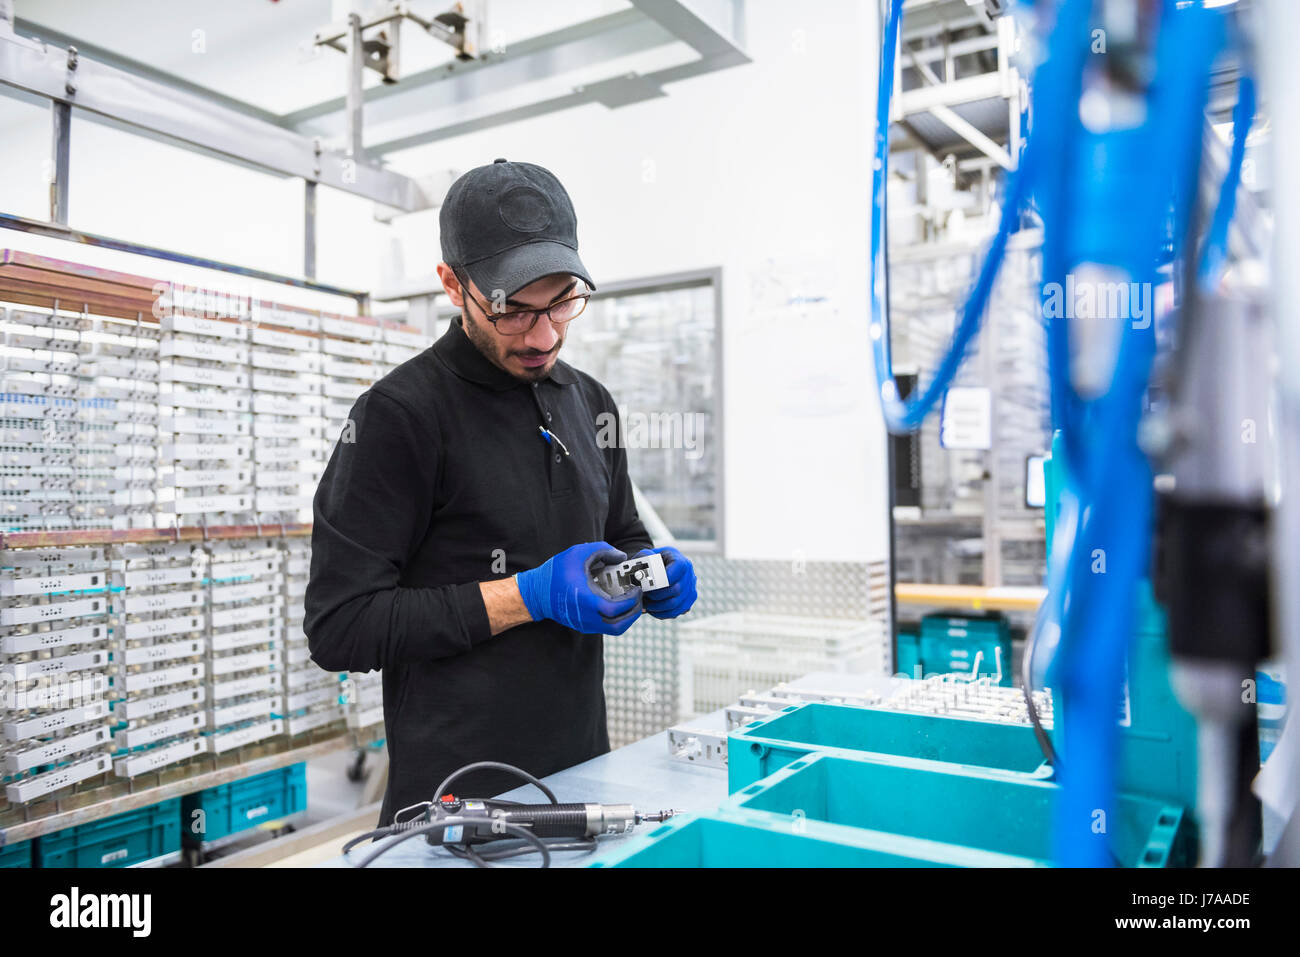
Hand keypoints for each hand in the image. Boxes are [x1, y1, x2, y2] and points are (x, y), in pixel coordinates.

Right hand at [515, 542, 642, 635]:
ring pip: (614, 629)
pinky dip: (616, 618)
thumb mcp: (578, 553)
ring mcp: (585, 624)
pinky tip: (616, 602)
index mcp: (587, 601)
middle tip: (637, 597)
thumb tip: (621, 556)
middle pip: (619, 626)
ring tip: (630, 601)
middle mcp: (587, 617)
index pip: (616, 609)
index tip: (636, 588)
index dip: (631, 600)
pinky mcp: (583, 626)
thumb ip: (603, 550)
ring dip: (626, 617)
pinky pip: (606, 627)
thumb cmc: (555, 573)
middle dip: (633, 612)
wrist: (535, 593)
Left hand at [634, 546, 696, 619]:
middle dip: (656, 595)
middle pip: (676, 590)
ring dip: (657, 607)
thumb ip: (643, 559)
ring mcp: (691, 589)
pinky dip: (662, 614)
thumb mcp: (646, 555)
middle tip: (644, 595)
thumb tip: (643, 572)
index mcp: (681, 561)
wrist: (658, 567)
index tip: (647, 585)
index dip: (660, 581)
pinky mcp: (688, 601)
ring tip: (645, 604)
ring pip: (676, 604)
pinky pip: (676, 612)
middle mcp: (690, 575)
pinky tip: (651, 610)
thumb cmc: (650, 561)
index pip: (675, 572)